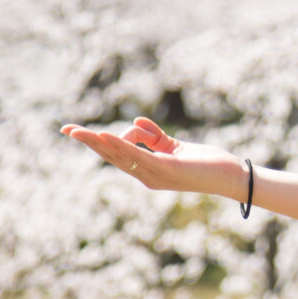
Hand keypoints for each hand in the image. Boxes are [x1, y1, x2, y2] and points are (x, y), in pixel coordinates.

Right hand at [60, 117, 247, 198]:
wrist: (230, 176)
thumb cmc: (205, 162)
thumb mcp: (174, 145)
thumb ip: (154, 135)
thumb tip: (134, 121)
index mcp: (147, 171)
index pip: (116, 155)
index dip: (96, 144)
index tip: (76, 132)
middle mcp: (147, 176)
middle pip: (111, 156)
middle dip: (89, 142)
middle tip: (66, 129)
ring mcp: (155, 175)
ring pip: (120, 156)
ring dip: (99, 142)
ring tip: (80, 132)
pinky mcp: (166, 168)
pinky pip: (138, 155)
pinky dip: (121, 145)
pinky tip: (107, 136)